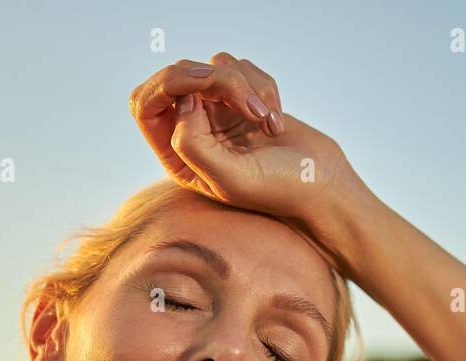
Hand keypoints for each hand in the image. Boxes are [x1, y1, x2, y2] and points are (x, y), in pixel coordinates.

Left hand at [129, 52, 358, 226]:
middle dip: (216, 81)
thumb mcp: (228, 178)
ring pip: (215, 67)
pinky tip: (276, 122)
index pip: (145, 103)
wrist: (321, 183)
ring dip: (247, 88)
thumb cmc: (276, 189)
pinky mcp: (242, 99)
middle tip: (251, 106)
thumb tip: (182, 101)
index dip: (169, 85)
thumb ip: (192, 144)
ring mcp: (217, 112)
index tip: (204, 93)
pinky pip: (241, 68)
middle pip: (180, 76)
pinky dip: (264, 88)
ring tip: (268, 123)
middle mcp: (191, 131)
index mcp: (176, 156)